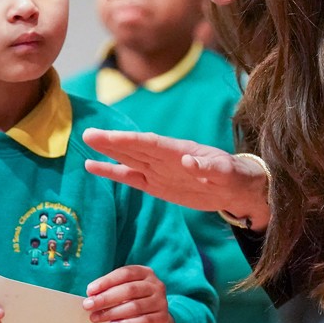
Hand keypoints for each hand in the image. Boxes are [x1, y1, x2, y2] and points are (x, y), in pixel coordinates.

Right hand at [81, 128, 269, 225]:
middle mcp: (164, 158)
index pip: (150, 143)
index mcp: (179, 151)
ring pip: (128, 159)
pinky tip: (93, 166)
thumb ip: (210, 168)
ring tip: (87, 142)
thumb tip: (188, 161)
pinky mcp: (155, 185)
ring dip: (108, 152)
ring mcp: (158, 170)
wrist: (236, 189)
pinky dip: (112, 172)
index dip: (129, 140)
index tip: (110, 136)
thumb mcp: (227, 173)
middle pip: (134, 147)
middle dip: (112, 142)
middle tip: (87, 133)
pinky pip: (130, 178)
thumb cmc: (234, 176)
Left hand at [84, 265, 175, 322]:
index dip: (106, 281)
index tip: (89, 291)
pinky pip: (142, 321)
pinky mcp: (161, 319)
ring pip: (134, 306)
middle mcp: (156, 285)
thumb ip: (111, 291)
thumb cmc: (134, 303)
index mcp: (145, 273)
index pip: (125, 273)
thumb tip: (91, 297)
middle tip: (88, 306)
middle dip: (106, 298)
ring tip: (96, 318)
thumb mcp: (125, 293)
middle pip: (129, 289)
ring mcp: (161, 302)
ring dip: (112, 312)